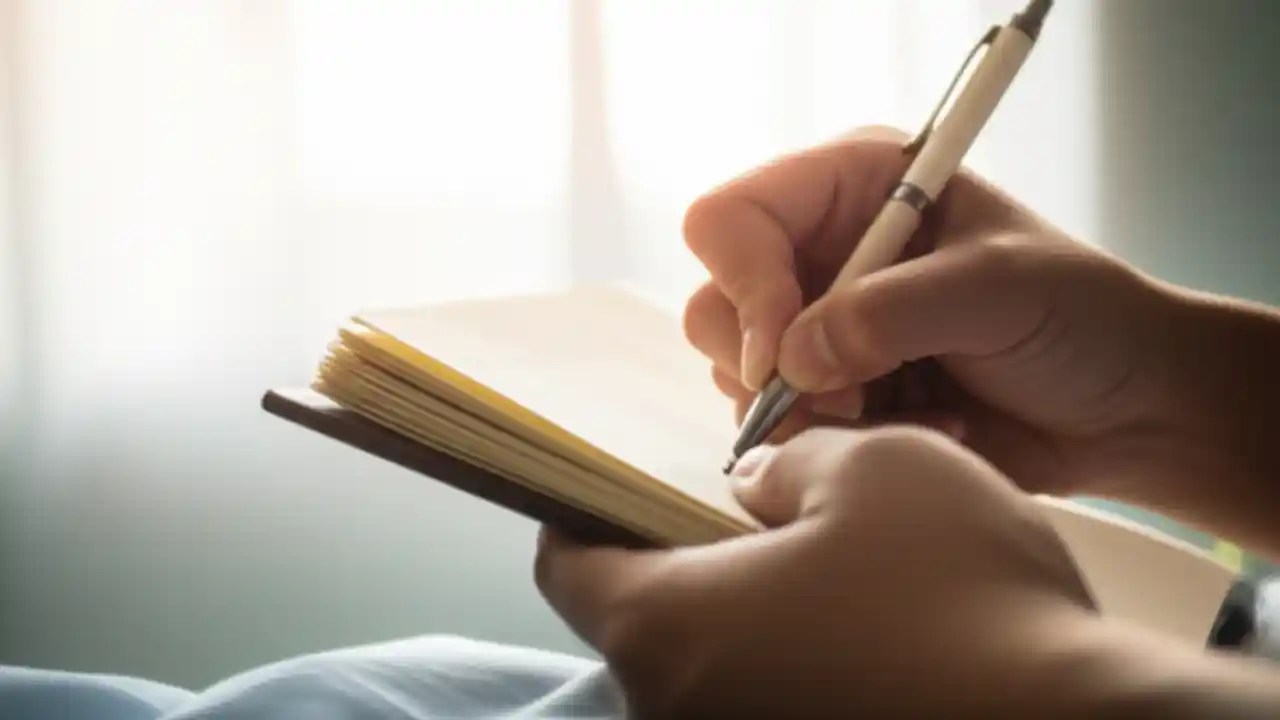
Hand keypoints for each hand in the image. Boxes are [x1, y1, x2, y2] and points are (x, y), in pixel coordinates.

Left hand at [536, 426, 1109, 717]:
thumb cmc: (961, 591)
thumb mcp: (873, 468)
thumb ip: (785, 467)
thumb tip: (753, 490)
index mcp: (665, 628)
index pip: (566, 563)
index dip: (587, 506)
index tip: (624, 477)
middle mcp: (677, 713)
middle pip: (640, 615)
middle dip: (683, 554)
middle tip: (747, 507)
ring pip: (708, 664)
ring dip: (745, 610)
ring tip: (819, 561)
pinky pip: (762, 700)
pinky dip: (788, 660)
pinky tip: (860, 626)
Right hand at [681, 126, 1199, 501]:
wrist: (1126, 410)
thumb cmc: (1082, 320)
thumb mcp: (998, 290)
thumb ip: (890, 313)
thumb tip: (790, 359)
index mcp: (852, 188)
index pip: (732, 219)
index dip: (744, 283)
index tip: (781, 350)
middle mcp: (821, 254)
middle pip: (714, 304)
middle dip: (769, 364)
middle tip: (852, 395)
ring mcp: (822, 329)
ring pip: (739, 378)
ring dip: (812, 411)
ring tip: (902, 409)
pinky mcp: (835, 396)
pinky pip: (785, 430)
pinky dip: (842, 444)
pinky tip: (922, 429)